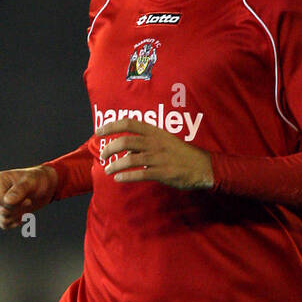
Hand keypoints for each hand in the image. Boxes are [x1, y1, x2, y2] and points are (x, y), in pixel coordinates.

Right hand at [0, 164, 57, 228]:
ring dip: (18, 216)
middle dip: (17, 209)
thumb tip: (7, 201)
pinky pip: (4, 224)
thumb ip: (19, 190)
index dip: (13, 204)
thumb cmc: (37, 180)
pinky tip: (23, 214)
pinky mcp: (1, 212)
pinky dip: (16, 222)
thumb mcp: (31, 182)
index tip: (28, 201)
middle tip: (28, 202)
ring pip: (2, 219)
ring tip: (26, 206)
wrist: (43, 187)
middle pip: (0, 210)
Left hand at [97, 118, 213, 189]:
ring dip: (115, 165)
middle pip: (125, 141)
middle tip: (104, 155)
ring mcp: (158, 158)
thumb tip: (126, 149)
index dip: (112, 126)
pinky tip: (118, 178)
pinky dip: (126, 176)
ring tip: (108, 169)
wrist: (203, 167)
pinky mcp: (162, 173)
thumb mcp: (165, 141)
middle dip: (110, 148)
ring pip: (130, 159)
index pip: (129, 123)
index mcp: (155, 132)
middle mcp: (155, 142)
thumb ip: (146, 142)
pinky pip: (140, 174)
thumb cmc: (182, 154)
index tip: (99, 131)